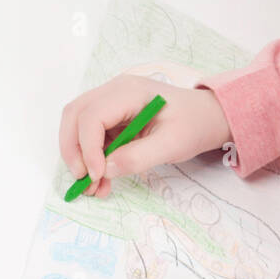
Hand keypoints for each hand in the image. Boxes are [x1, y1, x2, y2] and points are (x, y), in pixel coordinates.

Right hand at [58, 74, 232, 197]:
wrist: (206, 117)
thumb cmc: (193, 124)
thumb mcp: (172, 144)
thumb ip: (138, 157)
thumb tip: (105, 169)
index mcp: (130, 91)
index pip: (92, 116)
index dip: (88, 147)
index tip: (97, 175)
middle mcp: (114, 92)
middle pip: (75, 116)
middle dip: (73, 150)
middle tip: (82, 180)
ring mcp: (111, 103)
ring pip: (78, 127)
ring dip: (80, 158)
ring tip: (93, 186)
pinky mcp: (112, 118)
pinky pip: (92, 137)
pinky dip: (92, 159)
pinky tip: (103, 180)